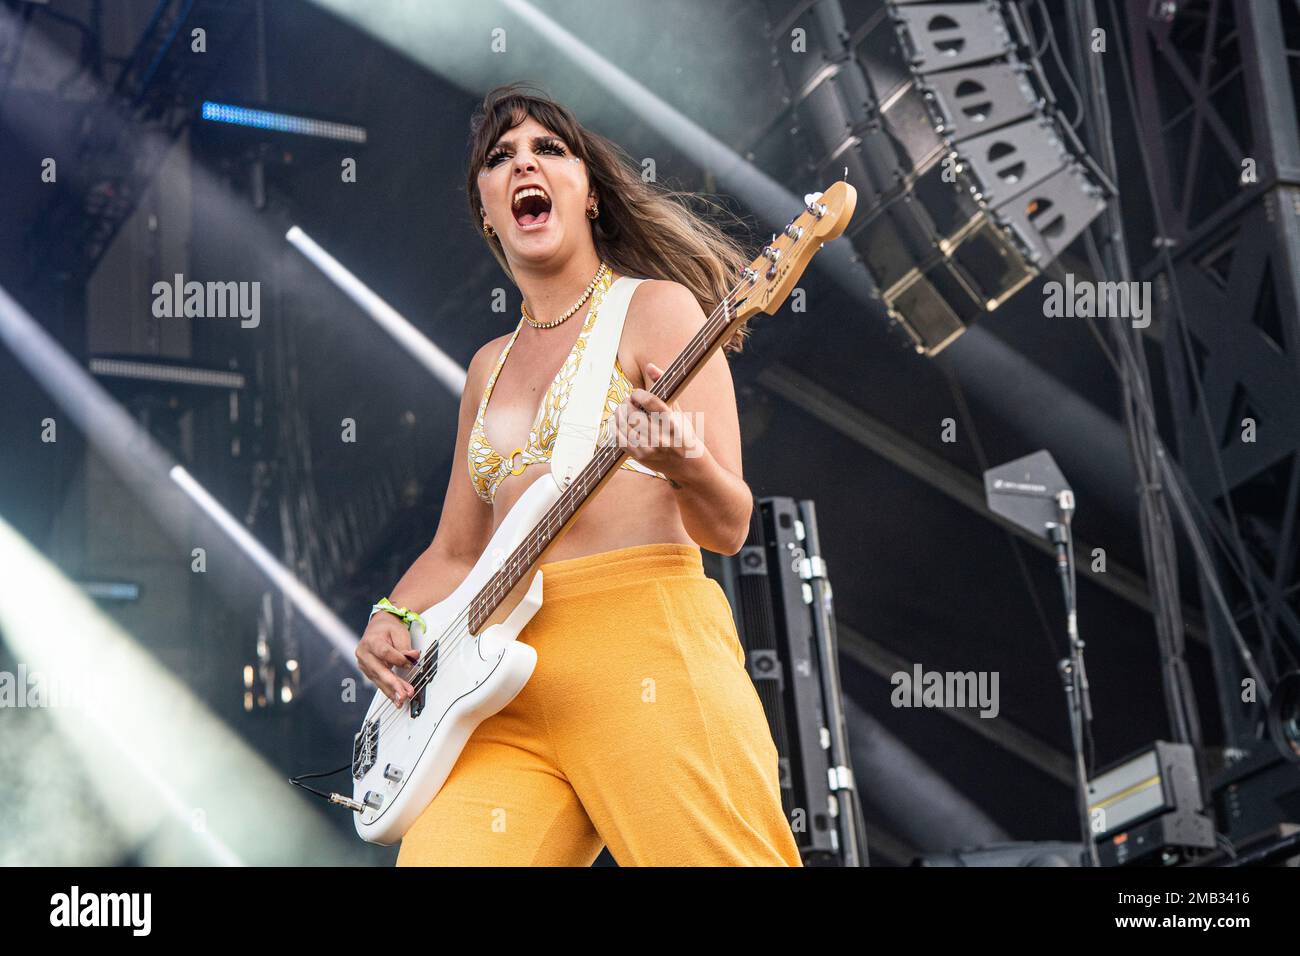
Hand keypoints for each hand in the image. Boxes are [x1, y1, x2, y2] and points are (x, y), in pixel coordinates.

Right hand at [356, 613, 420, 705]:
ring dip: (392, 691)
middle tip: (403, 694)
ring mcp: (364, 664)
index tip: (410, 664)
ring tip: (402, 700)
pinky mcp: (368, 672)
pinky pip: (379, 682)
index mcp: (371, 641)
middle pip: (379, 670)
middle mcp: (364, 654)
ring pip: (379, 679)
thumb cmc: (387, 630)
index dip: (398, 660)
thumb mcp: (399, 632)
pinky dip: (388, 691)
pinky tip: (396, 699)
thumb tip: (413, 657)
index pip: (385, 652)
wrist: (377, 629)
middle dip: (393, 684)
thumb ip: (405, 646)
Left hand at [613, 362, 704, 480]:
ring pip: (624, 425)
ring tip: (623, 410)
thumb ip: (663, 387)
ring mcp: (649, 449)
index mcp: (673, 423)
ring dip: (619, 414)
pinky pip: (619, 439)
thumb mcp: (677, 410)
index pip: (650, 402)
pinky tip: (620, 423)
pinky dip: (616, 428)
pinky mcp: (640, 457)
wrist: (687, 466)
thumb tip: (649, 365)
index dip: (638, 394)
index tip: (637, 394)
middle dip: (626, 403)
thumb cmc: (682, 433)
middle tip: (628, 401)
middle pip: (633, 414)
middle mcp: (661, 437)